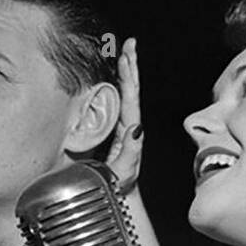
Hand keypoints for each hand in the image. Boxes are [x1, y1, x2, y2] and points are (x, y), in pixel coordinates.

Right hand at [104, 37, 143, 194]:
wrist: (113, 201)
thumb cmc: (116, 190)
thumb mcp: (122, 174)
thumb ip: (130, 153)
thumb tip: (136, 126)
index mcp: (130, 134)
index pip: (131, 100)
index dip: (129, 78)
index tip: (127, 57)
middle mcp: (127, 129)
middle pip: (130, 92)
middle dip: (130, 67)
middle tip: (129, 44)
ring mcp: (119, 130)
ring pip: (123, 96)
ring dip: (124, 74)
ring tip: (124, 52)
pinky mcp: (110, 133)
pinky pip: (112, 106)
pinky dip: (112, 88)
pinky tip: (110, 76)